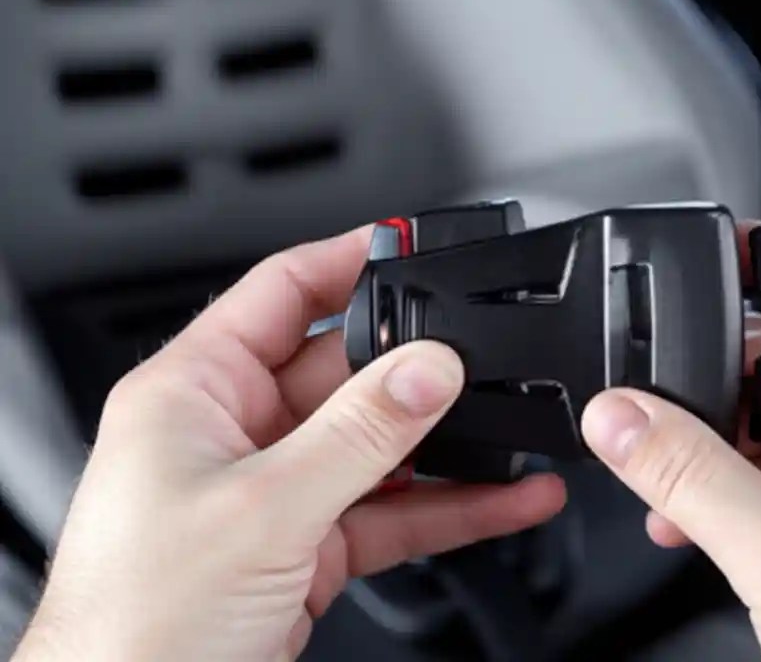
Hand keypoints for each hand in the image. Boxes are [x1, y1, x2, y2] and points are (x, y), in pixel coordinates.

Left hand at [13, 228, 565, 661]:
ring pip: (379, 450)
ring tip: (515, 435)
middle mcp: (233, 434)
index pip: (281, 293)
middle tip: (480, 368)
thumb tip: (428, 369)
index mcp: (194, 392)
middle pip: (346, 374)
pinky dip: (449, 509)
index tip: (414, 246)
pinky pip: (393, 511)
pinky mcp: (306, 549)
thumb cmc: (137, 623)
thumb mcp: (263, 508)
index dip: (348, 261)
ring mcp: (273, 493)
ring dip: (447, 449)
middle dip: (415, 375)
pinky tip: (504, 501)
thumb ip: (358, 435)